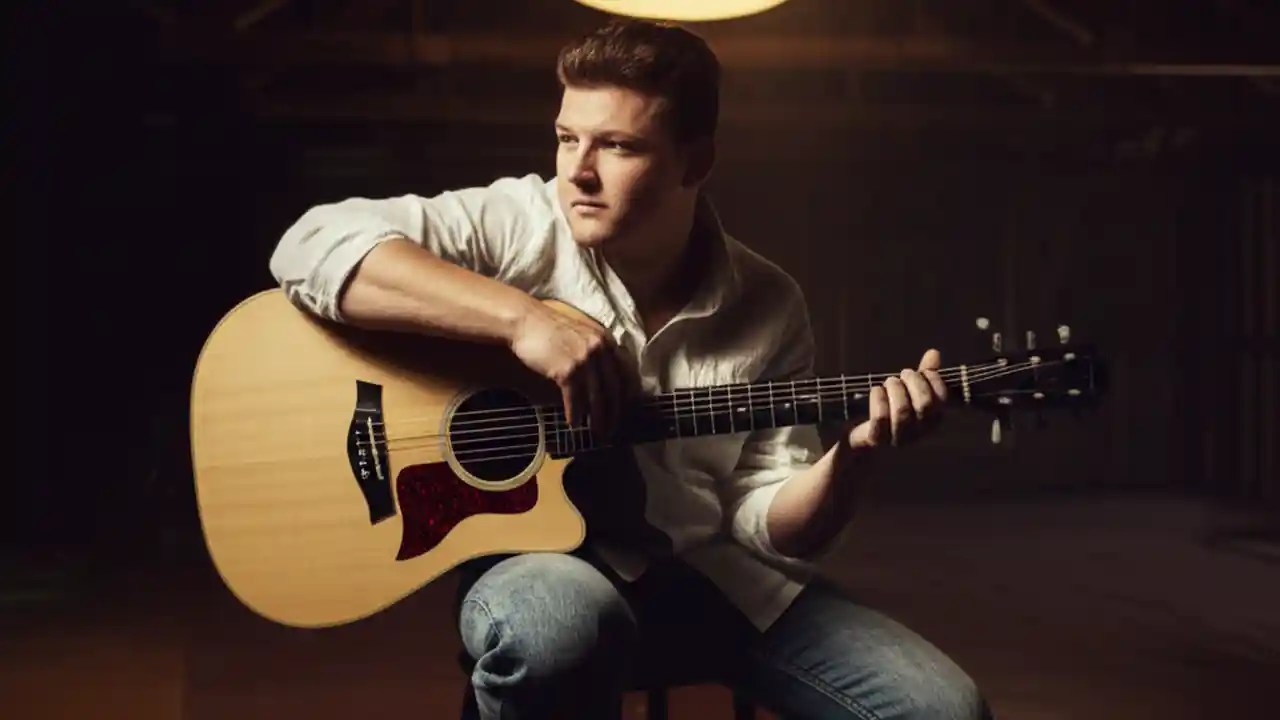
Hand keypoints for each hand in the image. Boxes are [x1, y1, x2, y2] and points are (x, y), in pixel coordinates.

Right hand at [508, 302, 636, 441]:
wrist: (524, 321)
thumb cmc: (549, 328)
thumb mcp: (581, 333)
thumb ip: (596, 349)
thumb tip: (604, 375)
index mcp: (606, 340)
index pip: (626, 372)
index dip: (628, 395)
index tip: (626, 410)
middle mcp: (600, 349)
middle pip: (613, 389)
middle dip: (614, 413)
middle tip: (612, 430)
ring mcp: (584, 360)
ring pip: (597, 398)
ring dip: (598, 419)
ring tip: (597, 433)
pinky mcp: (567, 370)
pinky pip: (576, 399)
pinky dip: (575, 414)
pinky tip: (573, 423)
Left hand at [847, 349, 946, 449]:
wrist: (868, 435)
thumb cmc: (894, 408)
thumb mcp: (910, 390)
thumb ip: (924, 374)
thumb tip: (934, 353)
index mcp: (933, 419)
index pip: (942, 399)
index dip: (933, 380)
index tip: (921, 371)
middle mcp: (919, 431)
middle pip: (924, 404)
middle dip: (913, 382)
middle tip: (902, 374)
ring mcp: (899, 438)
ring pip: (902, 410)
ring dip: (895, 388)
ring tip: (889, 382)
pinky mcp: (878, 439)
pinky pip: (880, 417)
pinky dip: (878, 398)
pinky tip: (876, 390)